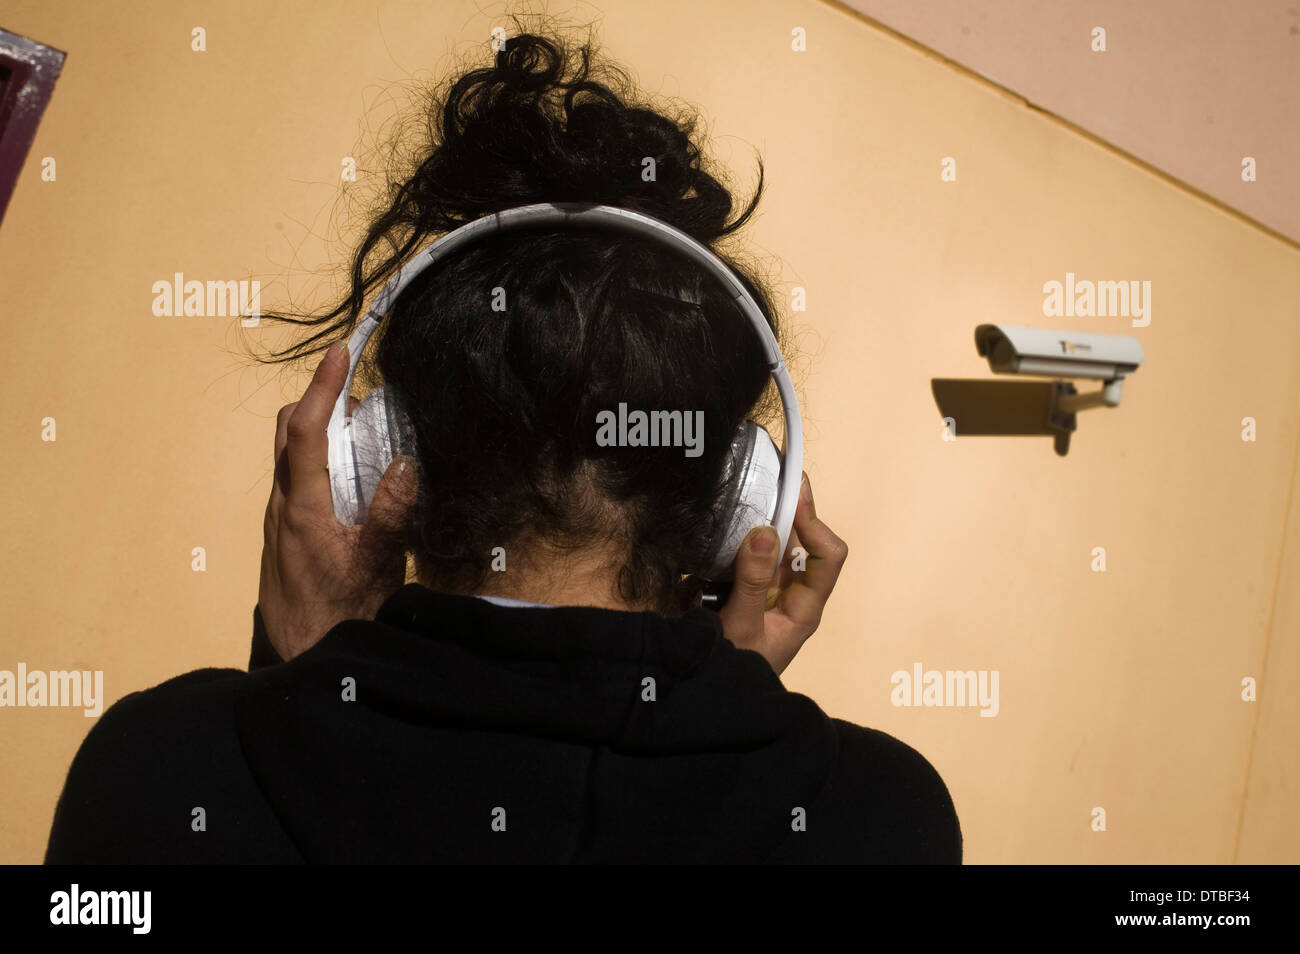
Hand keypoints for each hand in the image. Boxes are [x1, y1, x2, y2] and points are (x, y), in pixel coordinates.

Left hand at [258, 341, 417, 660]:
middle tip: (355, 388)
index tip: (341, 352)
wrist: (305, 663)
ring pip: (291, 457)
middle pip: (287, 433)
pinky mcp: (284, 537)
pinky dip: (321, 462)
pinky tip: (352, 480)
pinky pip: (297, 482)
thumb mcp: (378, 567)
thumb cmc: (341, 619)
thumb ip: (390, 514)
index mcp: (302, 509)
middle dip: (318, 400)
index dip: (321, 386)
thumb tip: (403, 464)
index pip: (303, 430)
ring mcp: (279, 523)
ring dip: (321, 432)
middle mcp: (282, 509)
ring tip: (362, 430)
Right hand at [718, 472, 847, 674]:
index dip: (814, 523)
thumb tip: (766, 530)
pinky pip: (748, 556)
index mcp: (804, 606)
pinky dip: (739, 539)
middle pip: (803, 542)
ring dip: (762, 522)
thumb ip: (752, 581)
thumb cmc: (735, 671)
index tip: (790, 495)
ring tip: (745, 495)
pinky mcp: (743, 590)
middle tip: (768, 477)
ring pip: (774, 545)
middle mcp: (792, 594)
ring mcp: (768, 591)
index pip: (829, 555)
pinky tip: (721, 527)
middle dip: (788, 511)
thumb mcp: (741, 628)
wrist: (709, 701)